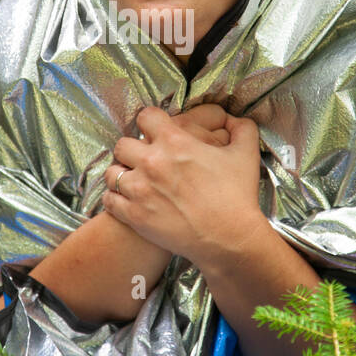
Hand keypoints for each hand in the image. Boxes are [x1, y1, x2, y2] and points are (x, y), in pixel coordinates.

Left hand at [102, 104, 263, 262]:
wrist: (228, 239)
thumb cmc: (237, 197)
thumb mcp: (246, 154)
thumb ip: (242, 129)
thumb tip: (233, 120)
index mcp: (174, 141)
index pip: (145, 116)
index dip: (150, 122)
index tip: (155, 131)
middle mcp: (151, 162)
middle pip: (122, 144)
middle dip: (132, 150)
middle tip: (143, 159)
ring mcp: (139, 190)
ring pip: (112, 173)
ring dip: (121, 174)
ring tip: (134, 181)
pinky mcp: (134, 215)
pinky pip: (109, 200)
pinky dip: (116, 199)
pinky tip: (127, 201)